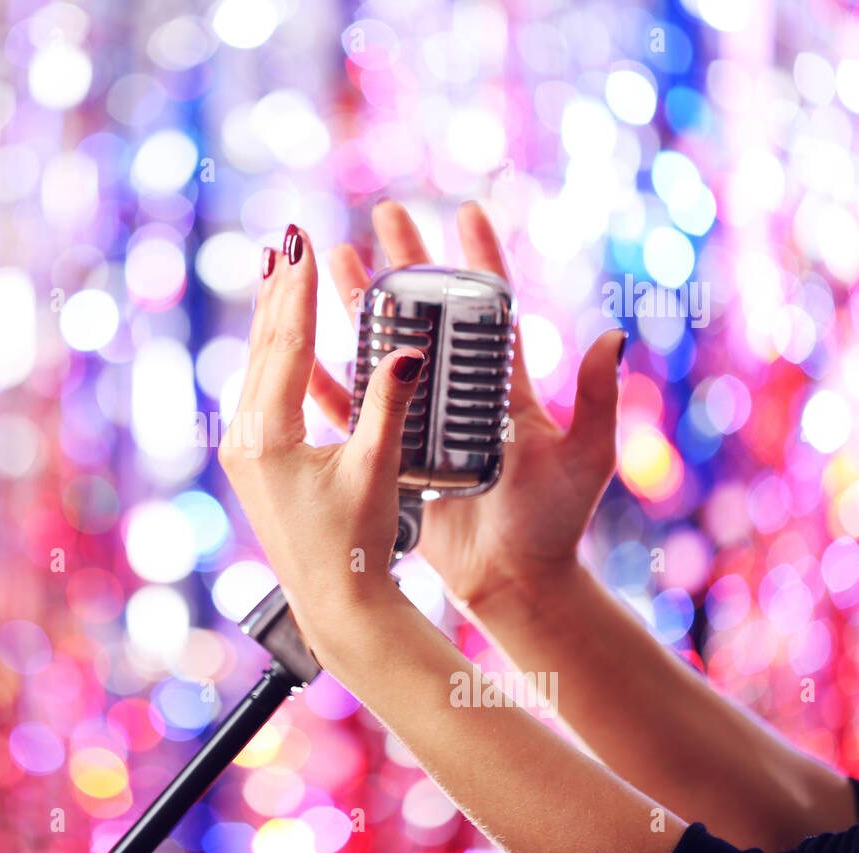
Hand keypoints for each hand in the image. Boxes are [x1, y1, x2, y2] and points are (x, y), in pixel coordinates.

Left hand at [219, 225, 423, 655]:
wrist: (333, 601)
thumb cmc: (358, 542)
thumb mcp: (378, 470)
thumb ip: (389, 407)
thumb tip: (408, 350)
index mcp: (270, 436)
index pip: (287, 346)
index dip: (298, 291)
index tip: (301, 243)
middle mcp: (245, 438)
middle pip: (265, 348)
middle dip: (279, 290)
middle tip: (287, 237)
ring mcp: (242, 450)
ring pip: (256, 367)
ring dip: (273, 317)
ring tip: (278, 269)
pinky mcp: (251, 461)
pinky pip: (259, 390)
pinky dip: (273, 354)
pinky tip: (279, 336)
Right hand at [306, 201, 625, 610]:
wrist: (514, 580)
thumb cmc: (555, 521)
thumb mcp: (586, 457)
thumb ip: (595, 401)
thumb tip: (612, 335)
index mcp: (503, 387)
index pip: (491, 309)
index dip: (481, 259)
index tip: (466, 210)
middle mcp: (458, 394)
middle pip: (426, 313)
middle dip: (405, 263)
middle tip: (384, 215)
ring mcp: (420, 420)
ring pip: (382, 349)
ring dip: (358, 305)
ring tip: (332, 261)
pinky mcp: (390, 453)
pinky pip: (353, 412)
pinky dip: (327, 382)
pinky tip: (301, 352)